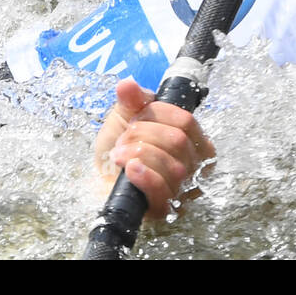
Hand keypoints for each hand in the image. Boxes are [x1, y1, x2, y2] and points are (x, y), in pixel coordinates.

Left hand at [93, 78, 215, 218]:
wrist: (100, 184)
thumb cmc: (119, 150)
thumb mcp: (125, 118)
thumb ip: (131, 100)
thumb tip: (127, 84)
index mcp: (193, 141)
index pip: (186, 121)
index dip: (157, 114)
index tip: (135, 118)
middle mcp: (195, 166)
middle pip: (178, 141)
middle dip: (143, 134)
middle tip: (123, 139)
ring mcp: (183, 190)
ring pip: (172, 165)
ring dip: (138, 154)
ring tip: (119, 155)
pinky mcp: (166, 210)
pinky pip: (162, 189)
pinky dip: (144, 175)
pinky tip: (129, 169)